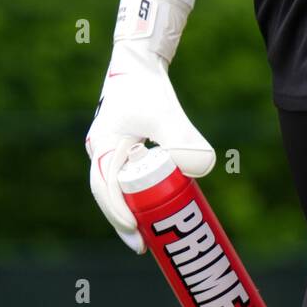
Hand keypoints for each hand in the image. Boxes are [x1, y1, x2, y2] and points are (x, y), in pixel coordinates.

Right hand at [85, 0, 213, 253]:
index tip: (138, 236)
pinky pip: (126, 178)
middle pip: (109, 196)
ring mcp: (109, 150)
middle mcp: (101, 152)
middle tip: (144, 246)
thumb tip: (205, 169)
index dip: (121, 216)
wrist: (139, 60)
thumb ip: (184, 139)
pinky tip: (155, 206)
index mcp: (103, 148)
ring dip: (131, 210)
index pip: (107, 191)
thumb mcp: (167, 114)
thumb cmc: (148, 87)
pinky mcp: (122, 147)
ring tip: (150, 234)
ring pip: (117, 189)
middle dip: (125, 222)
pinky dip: (137, 194)